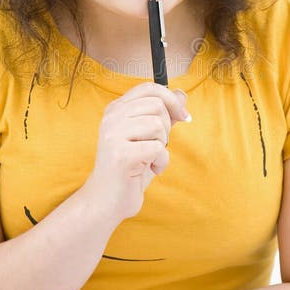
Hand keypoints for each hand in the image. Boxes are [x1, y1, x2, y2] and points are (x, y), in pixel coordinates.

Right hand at [82, 83, 189, 221]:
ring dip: (162, 145)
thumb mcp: (149, 138)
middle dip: (167, 127)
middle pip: (157, 105)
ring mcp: (113, 135)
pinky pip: (158, 148)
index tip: (183, 116)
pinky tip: (151, 170)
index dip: (171, 99)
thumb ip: (164, 115)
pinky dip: (162, 162)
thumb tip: (182, 95)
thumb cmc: (130, 170)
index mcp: (116, 110)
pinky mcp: (121, 155)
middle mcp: (111, 118)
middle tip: (156, 146)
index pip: (148, 88)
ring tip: (150, 159)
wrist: (106, 201)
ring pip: (158, 125)